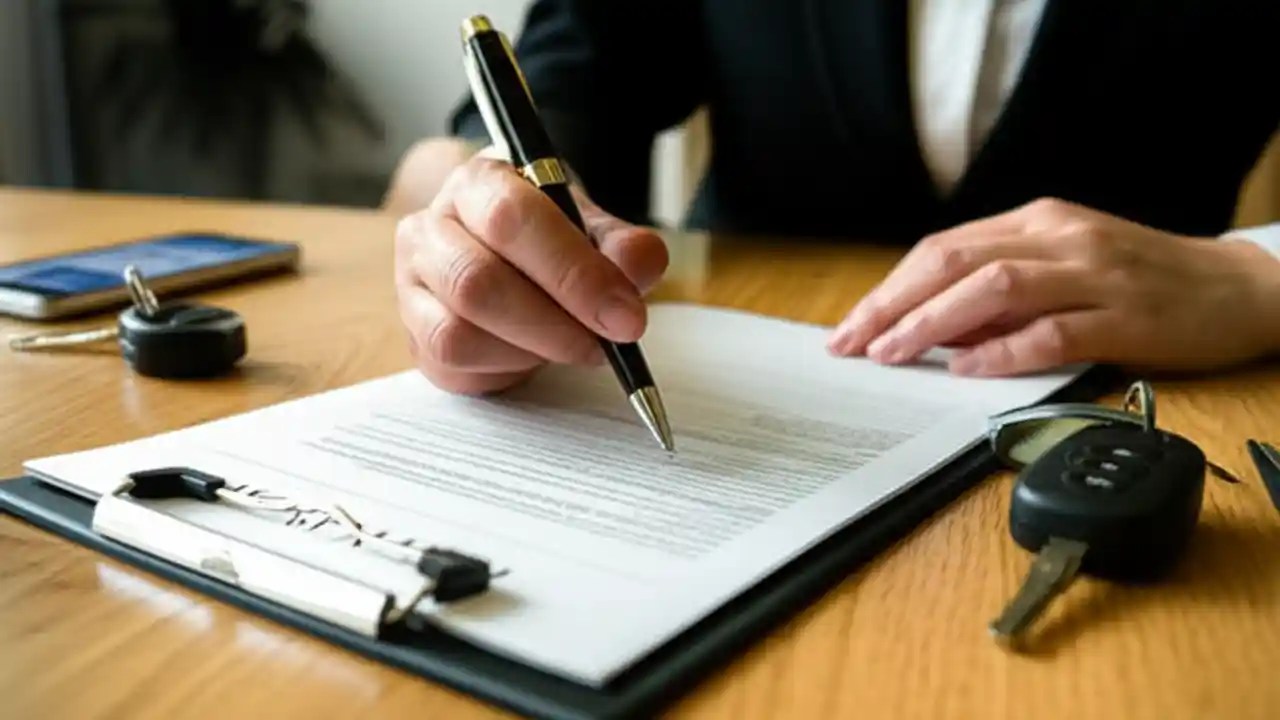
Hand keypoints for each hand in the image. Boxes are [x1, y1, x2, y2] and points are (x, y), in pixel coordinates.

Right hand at [395, 152, 667, 393]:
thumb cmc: (551, 242)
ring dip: (530, 351)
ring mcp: (413, 283)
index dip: (572, 272)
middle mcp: (431, 227)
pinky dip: (504, 368)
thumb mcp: (595, 232)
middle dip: (555, 325)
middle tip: (605, 344)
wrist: (512, 265)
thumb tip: (636, 265)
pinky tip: (531, 354)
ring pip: (458, 333)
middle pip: (477, 283)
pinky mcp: (415, 334)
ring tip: (569, 345)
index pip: (512, 217)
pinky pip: (453, 365)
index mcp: (479, 183)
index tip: (624, 315)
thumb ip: (623, 246)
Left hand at [827, 198, 1279, 375]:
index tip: (850, 326)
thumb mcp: (1063, 264)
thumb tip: (930, 325)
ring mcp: (1094, 275)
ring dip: (933, 323)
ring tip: (893, 353)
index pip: (943, 248)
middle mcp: (1060, 238)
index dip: (890, 289)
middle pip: (955, 262)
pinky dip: (1004, 351)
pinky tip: (969, 369)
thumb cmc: (1139, 278)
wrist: (1236, 287)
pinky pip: (1053, 332)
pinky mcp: (1126, 318)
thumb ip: (1001, 287)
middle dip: (893, 305)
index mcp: (1038, 221)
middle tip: (851, 343)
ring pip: (994, 289)